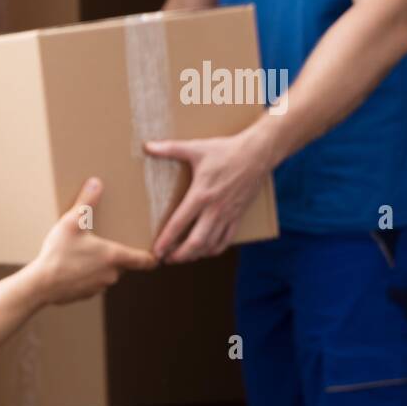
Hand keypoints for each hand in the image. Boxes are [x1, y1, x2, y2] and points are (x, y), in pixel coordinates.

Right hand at [31, 178, 157, 304]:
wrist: (40, 285)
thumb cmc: (58, 254)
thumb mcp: (70, 223)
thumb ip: (86, 203)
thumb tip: (96, 183)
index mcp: (114, 256)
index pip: (145, 261)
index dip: (152, 256)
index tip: (155, 253)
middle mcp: (112, 274)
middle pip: (123, 264)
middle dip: (117, 254)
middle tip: (105, 242)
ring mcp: (99, 287)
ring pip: (106, 274)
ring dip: (100, 265)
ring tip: (83, 253)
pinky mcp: (85, 295)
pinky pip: (92, 283)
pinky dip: (85, 276)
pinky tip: (70, 267)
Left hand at [144, 128, 273, 262]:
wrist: (259, 153)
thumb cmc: (226, 150)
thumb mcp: (196, 148)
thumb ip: (170, 149)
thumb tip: (147, 146)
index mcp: (201, 195)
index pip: (180, 224)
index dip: (166, 240)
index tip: (157, 251)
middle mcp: (215, 209)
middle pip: (196, 242)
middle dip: (180, 254)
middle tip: (167, 259)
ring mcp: (228, 214)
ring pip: (211, 244)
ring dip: (196, 255)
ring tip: (182, 258)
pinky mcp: (239, 215)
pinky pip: (227, 239)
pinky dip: (215, 249)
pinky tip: (205, 251)